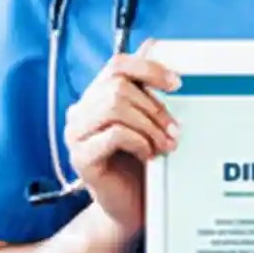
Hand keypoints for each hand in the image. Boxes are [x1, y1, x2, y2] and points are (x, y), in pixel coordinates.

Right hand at [64, 38, 180, 237]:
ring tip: (165, 143)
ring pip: (115, 106)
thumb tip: (153, 44)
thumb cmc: (139, 164)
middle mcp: (81, 112)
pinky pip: (113, 134)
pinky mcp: (80, 158)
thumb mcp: (148, 121)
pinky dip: (138, 141)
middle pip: (118, 86)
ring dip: (149, 125)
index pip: (117, 64)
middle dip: (154, 106)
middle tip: (174, 129)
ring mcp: (76, 135)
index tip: (177, 83)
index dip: (148, 68)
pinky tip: (148, 154)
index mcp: (95, 97)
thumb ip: (146, 87)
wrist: (129, 208)